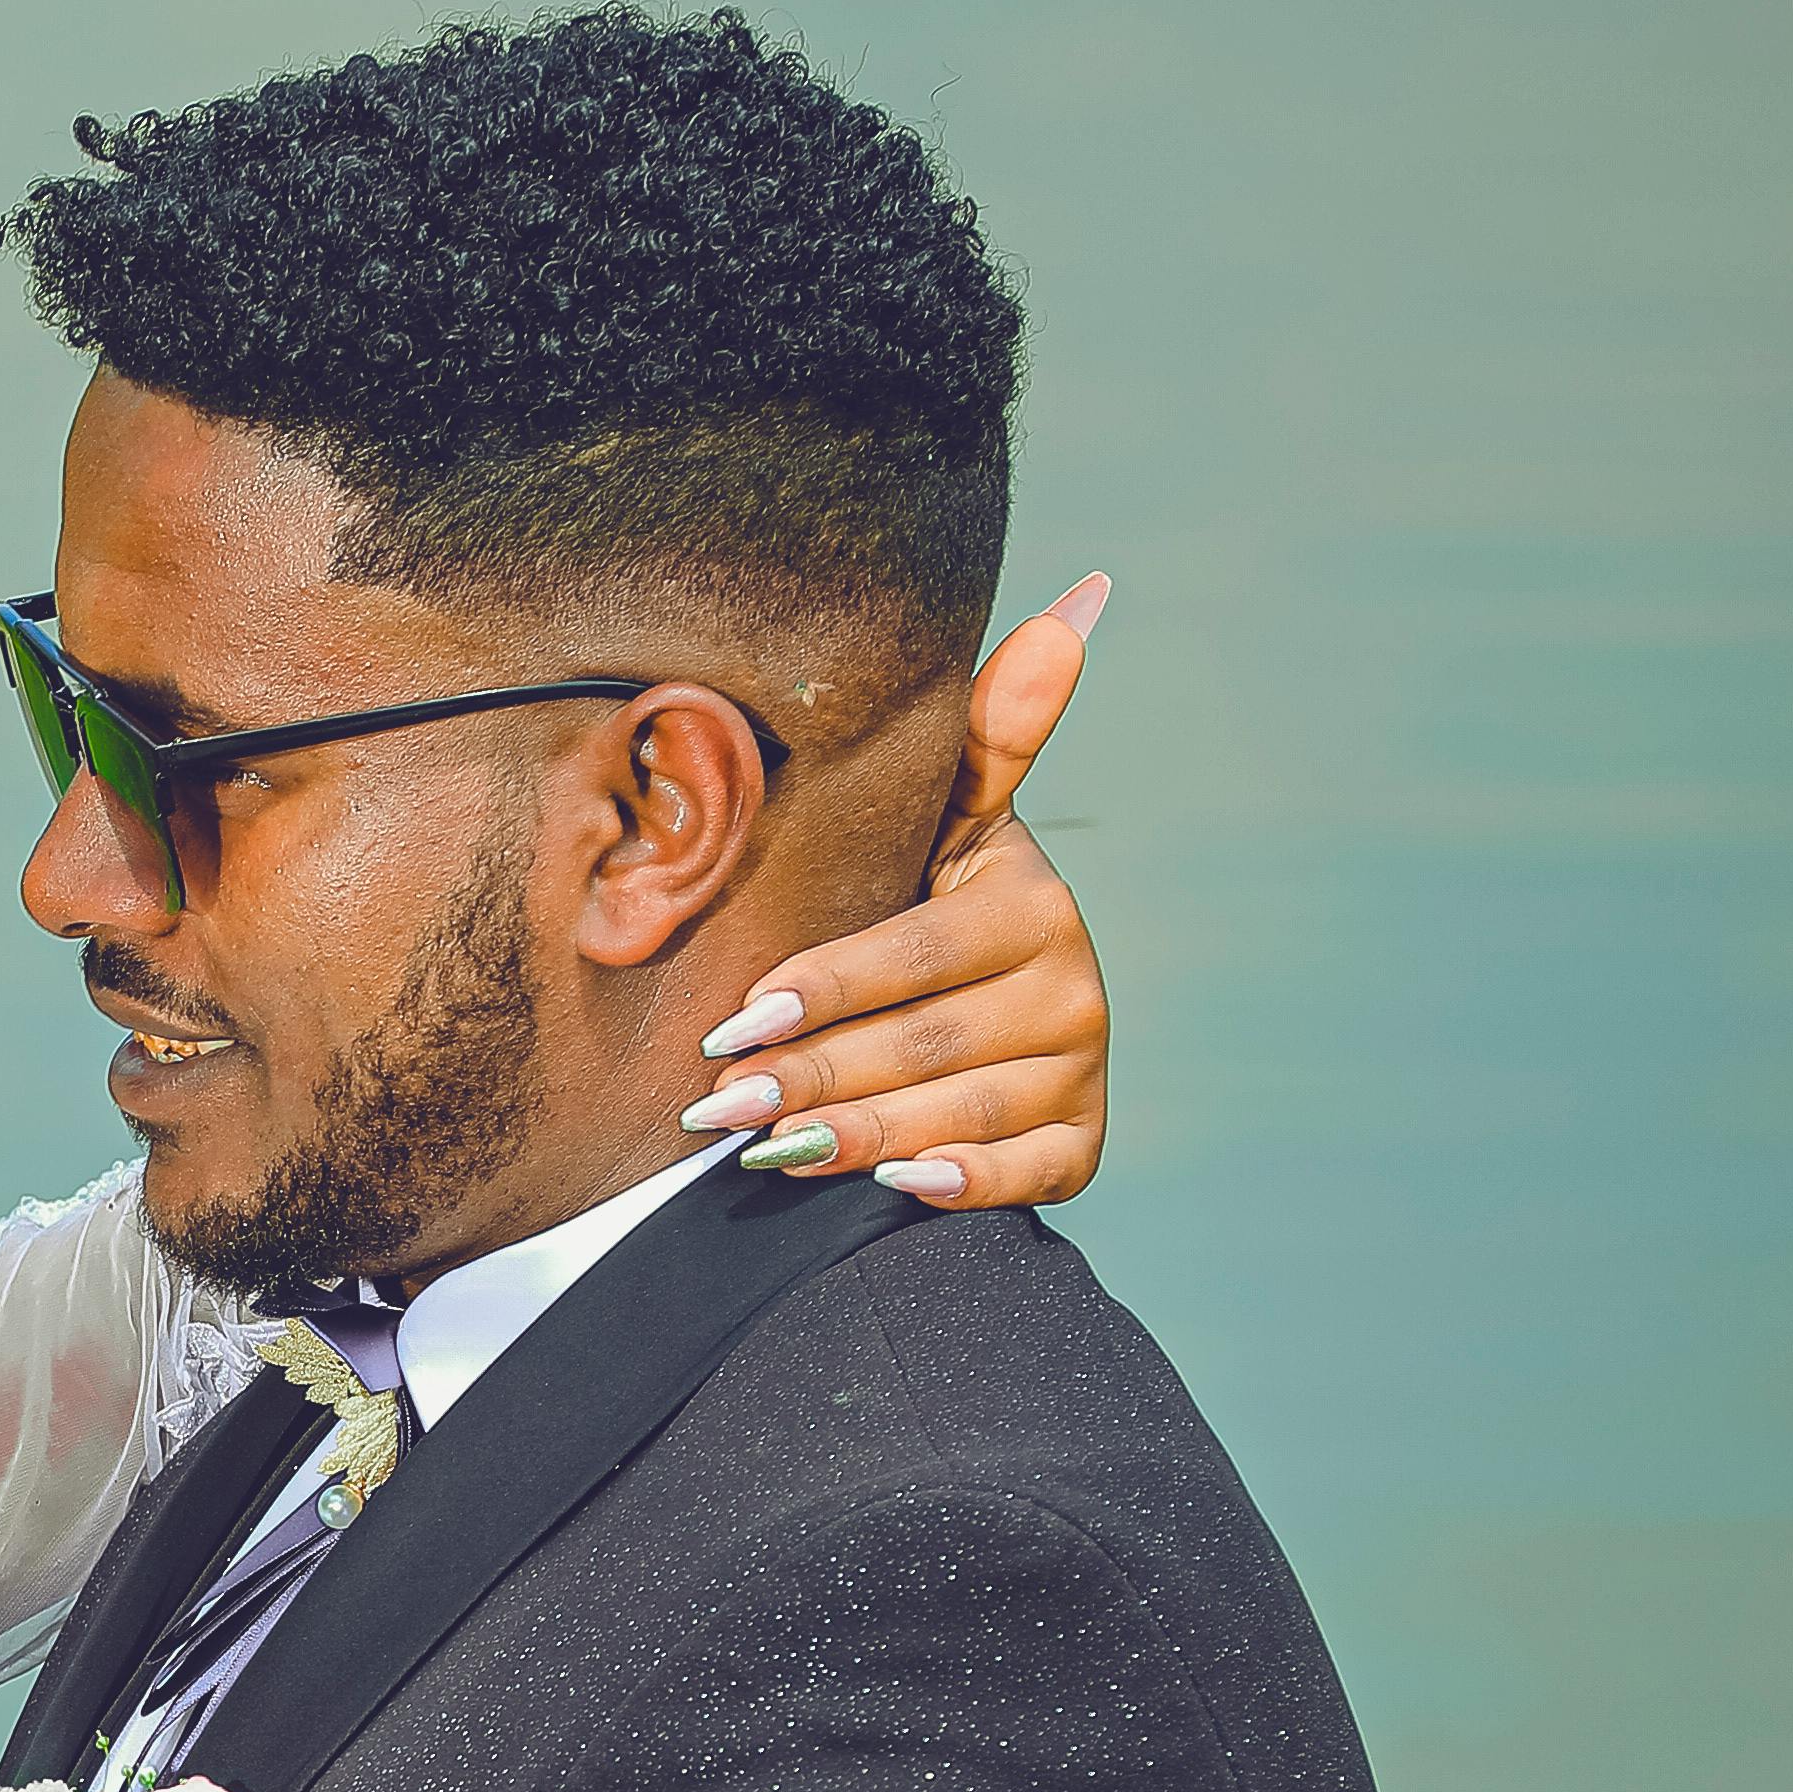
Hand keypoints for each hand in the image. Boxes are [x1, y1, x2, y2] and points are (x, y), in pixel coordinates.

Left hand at [680, 576, 1112, 1204]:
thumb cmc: (925, 894)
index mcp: (1031, 902)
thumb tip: (1071, 606)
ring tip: (761, 1148)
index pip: (911, 953)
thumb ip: (988, 732)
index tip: (734, 1020)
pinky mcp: (1080, 1146)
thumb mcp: (946, 816)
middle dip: (809, 1075)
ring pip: (955, 1115)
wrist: (980, 997)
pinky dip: (962, 1184)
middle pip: (919, 1044)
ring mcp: (1080, 1074)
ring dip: (855, 1137)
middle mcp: (1073, 987)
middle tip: (712, 1101)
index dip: (823, 988)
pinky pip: (1023, 1175)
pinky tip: (897, 1185)